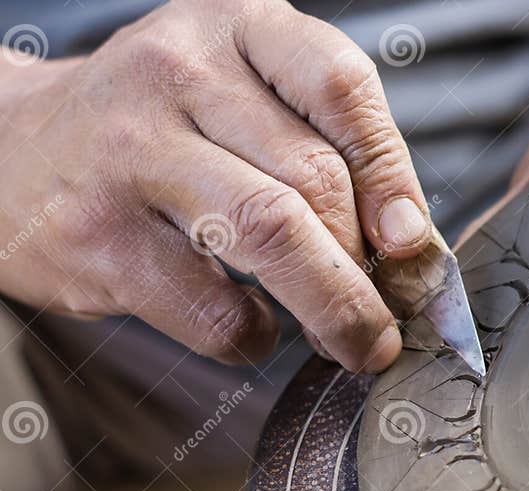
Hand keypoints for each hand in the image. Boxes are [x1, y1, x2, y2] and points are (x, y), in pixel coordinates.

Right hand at [0, 0, 435, 371]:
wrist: (11, 148)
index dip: (392, 174)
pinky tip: (255, 332)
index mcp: (234, 25)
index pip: (340, 86)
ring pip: (271, 236)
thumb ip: (321, 146)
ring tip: (360, 344)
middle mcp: (180, 72)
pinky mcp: (96, 235)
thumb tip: (409, 249)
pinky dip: (253, 336)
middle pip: (313, 178)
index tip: (413, 245)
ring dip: (335, 309)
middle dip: (371, 269)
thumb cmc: (161, 128)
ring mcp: (130, 151)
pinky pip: (210, 305)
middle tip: (395, 318)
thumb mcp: (238, 94)